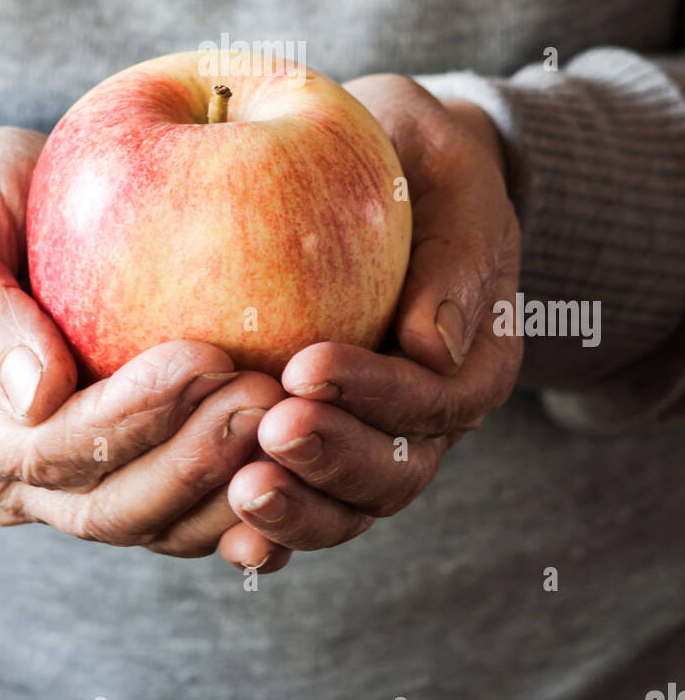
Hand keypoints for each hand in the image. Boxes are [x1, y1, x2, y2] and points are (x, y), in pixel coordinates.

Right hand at [0, 127, 287, 565]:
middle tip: (268, 396)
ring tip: (292, 419)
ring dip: (227, 485)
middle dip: (193, 460)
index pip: (46, 448)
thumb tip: (38, 395)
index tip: (205, 357)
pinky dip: (243, 495)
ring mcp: (70, 485)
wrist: (0, 214)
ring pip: (156, 525)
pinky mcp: (129, 469)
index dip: (129, 415)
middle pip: (108, 507)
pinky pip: (189, 508)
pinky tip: (303, 459)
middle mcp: (8, 478)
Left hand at [218, 75, 521, 569]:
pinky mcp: (321, 444)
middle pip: (396, 473)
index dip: (375, 393)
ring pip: (349, 506)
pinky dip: (270, 529)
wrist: (397, 179)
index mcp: (474, 361)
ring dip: (300, 509)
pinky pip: (302, 497)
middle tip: (270, 435)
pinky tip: (226, 537)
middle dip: (334, 461)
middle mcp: (430, 417)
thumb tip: (433, 347)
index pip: (434, 398)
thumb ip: (453, 255)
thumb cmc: (421, 163)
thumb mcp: (452, 175)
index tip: (305, 364)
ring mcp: (374, 439)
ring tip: (240, 492)